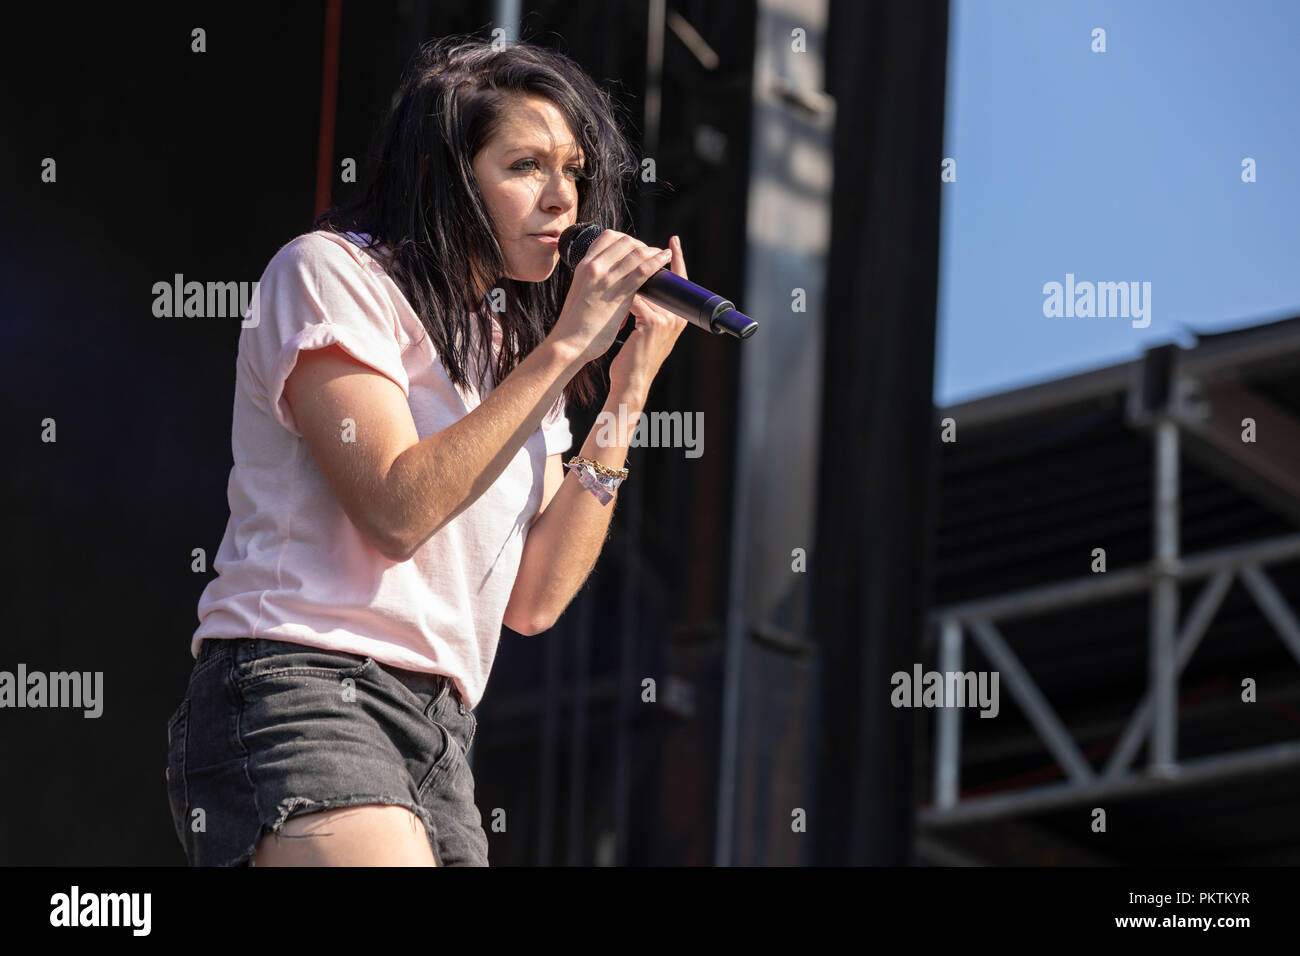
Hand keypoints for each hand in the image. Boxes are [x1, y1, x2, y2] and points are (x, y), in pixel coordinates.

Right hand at [550, 230, 674, 364]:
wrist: (568, 342)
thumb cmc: (575, 322)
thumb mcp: (580, 291)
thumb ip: (592, 280)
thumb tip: (607, 276)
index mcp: (584, 265)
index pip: (607, 236)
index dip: (626, 239)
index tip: (635, 247)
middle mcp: (594, 267)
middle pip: (625, 241)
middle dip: (642, 244)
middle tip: (650, 254)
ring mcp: (607, 280)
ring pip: (636, 253)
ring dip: (653, 251)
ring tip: (663, 255)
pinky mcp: (619, 294)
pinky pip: (643, 271)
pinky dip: (657, 262)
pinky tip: (665, 260)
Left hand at [607, 235, 688, 397]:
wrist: (632, 381)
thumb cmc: (635, 357)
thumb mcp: (648, 330)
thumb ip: (651, 310)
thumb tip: (640, 288)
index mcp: (678, 316)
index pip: (680, 281)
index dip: (677, 259)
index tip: (673, 241)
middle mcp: (676, 316)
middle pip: (662, 280)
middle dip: (647, 266)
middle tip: (635, 253)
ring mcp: (666, 319)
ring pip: (645, 287)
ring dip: (628, 282)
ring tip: (615, 281)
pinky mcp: (652, 323)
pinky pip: (634, 299)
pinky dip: (621, 298)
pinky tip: (609, 299)